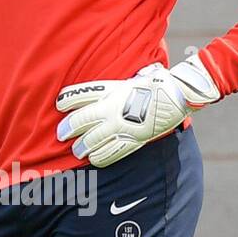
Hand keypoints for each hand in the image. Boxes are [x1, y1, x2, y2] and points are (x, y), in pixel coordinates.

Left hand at [55, 52, 219, 168]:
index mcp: (112, 90)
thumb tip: (112, 86)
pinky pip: (111, 152)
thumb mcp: (133, 77)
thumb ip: (118, 86)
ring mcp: (121, 126)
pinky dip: (100, 157)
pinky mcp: (132, 140)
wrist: (178, 94)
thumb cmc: (157, 83)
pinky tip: (94, 159)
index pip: (81, 95)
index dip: (67, 100)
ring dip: (82, 147)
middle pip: (82, 120)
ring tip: (77, 150)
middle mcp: (113, 109)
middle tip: (61, 134)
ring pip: (93, 140)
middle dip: (68, 128)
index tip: (59, 104)